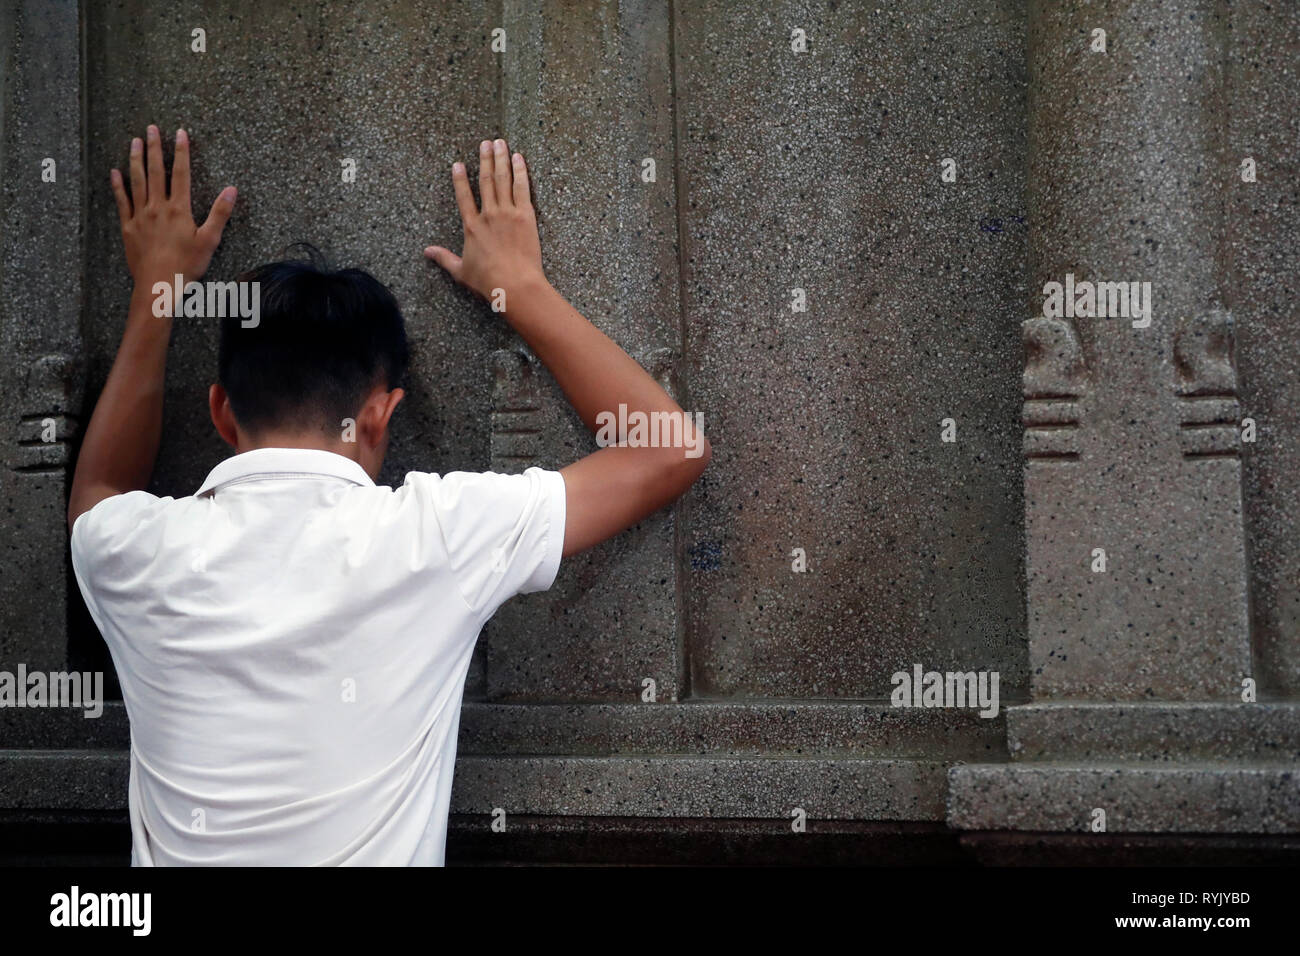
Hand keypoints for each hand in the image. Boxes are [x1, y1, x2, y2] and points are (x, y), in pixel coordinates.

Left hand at [111, 125, 235, 288]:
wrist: (158, 284)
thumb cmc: (187, 265)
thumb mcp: (210, 240)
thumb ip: (220, 213)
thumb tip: (231, 190)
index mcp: (179, 209)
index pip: (181, 174)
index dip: (181, 152)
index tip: (180, 134)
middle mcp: (157, 207)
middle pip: (155, 171)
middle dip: (154, 148)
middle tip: (151, 128)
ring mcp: (141, 216)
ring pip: (137, 181)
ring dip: (135, 160)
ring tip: (135, 141)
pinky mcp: (129, 227)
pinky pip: (122, 201)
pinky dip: (118, 186)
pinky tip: (115, 173)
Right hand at [424, 138, 545, 302]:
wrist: (515, 284)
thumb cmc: (488, 281)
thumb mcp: (461, 271)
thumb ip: (444, 258)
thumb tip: (427, 252)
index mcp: (472, 227)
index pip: (463, 197)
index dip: (459, 179)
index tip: (458, 164)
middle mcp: (488, 214)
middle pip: (486, 180)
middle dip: (485, 159)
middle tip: (485, 143)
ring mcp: (507, 213)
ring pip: (503, 179)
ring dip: (501, 159)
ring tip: (500, 143)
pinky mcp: (526, 215)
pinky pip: (522, 187)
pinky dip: (520, 171)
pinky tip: (519, 158)